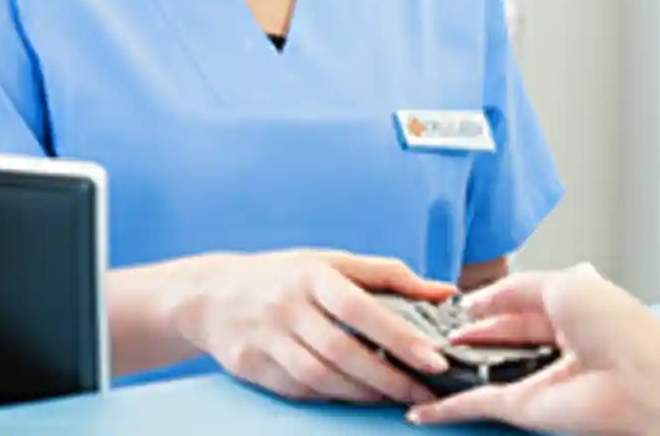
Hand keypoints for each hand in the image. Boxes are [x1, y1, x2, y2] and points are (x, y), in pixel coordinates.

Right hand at [167, 250, 456, 403]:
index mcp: (312, 276)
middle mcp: (286, 307)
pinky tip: (360, 396)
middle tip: (425, 392)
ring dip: (364, 392)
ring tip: (398, 397)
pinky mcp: (252, 367)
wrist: (211, 295)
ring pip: (322, 377)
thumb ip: (391, 277)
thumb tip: (447, 292)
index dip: (400, 335)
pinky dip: (334, 396)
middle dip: (390, 377)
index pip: (362, 308)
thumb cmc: (288, 276)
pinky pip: (300, 390)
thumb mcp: (334, 263)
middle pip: (344, 351)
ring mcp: (265, 340)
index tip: (435, 358)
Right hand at [406, 264, 659, 434]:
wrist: (641, 381)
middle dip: (468, 334)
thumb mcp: (564, 284)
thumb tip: (481, 298)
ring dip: (455, 367)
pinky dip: (450, 407)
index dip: (489, 301)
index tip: (458, 302)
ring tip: (419, 359)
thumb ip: (518, 286)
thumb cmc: (620, 328)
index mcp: (571, 309)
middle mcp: (555, 343)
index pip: (519, 302)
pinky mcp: (526, 407)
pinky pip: (480, 404)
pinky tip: (424, 407)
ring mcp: (539, 377)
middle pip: (500, 337)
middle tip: (433, 330)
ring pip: (486, 370)